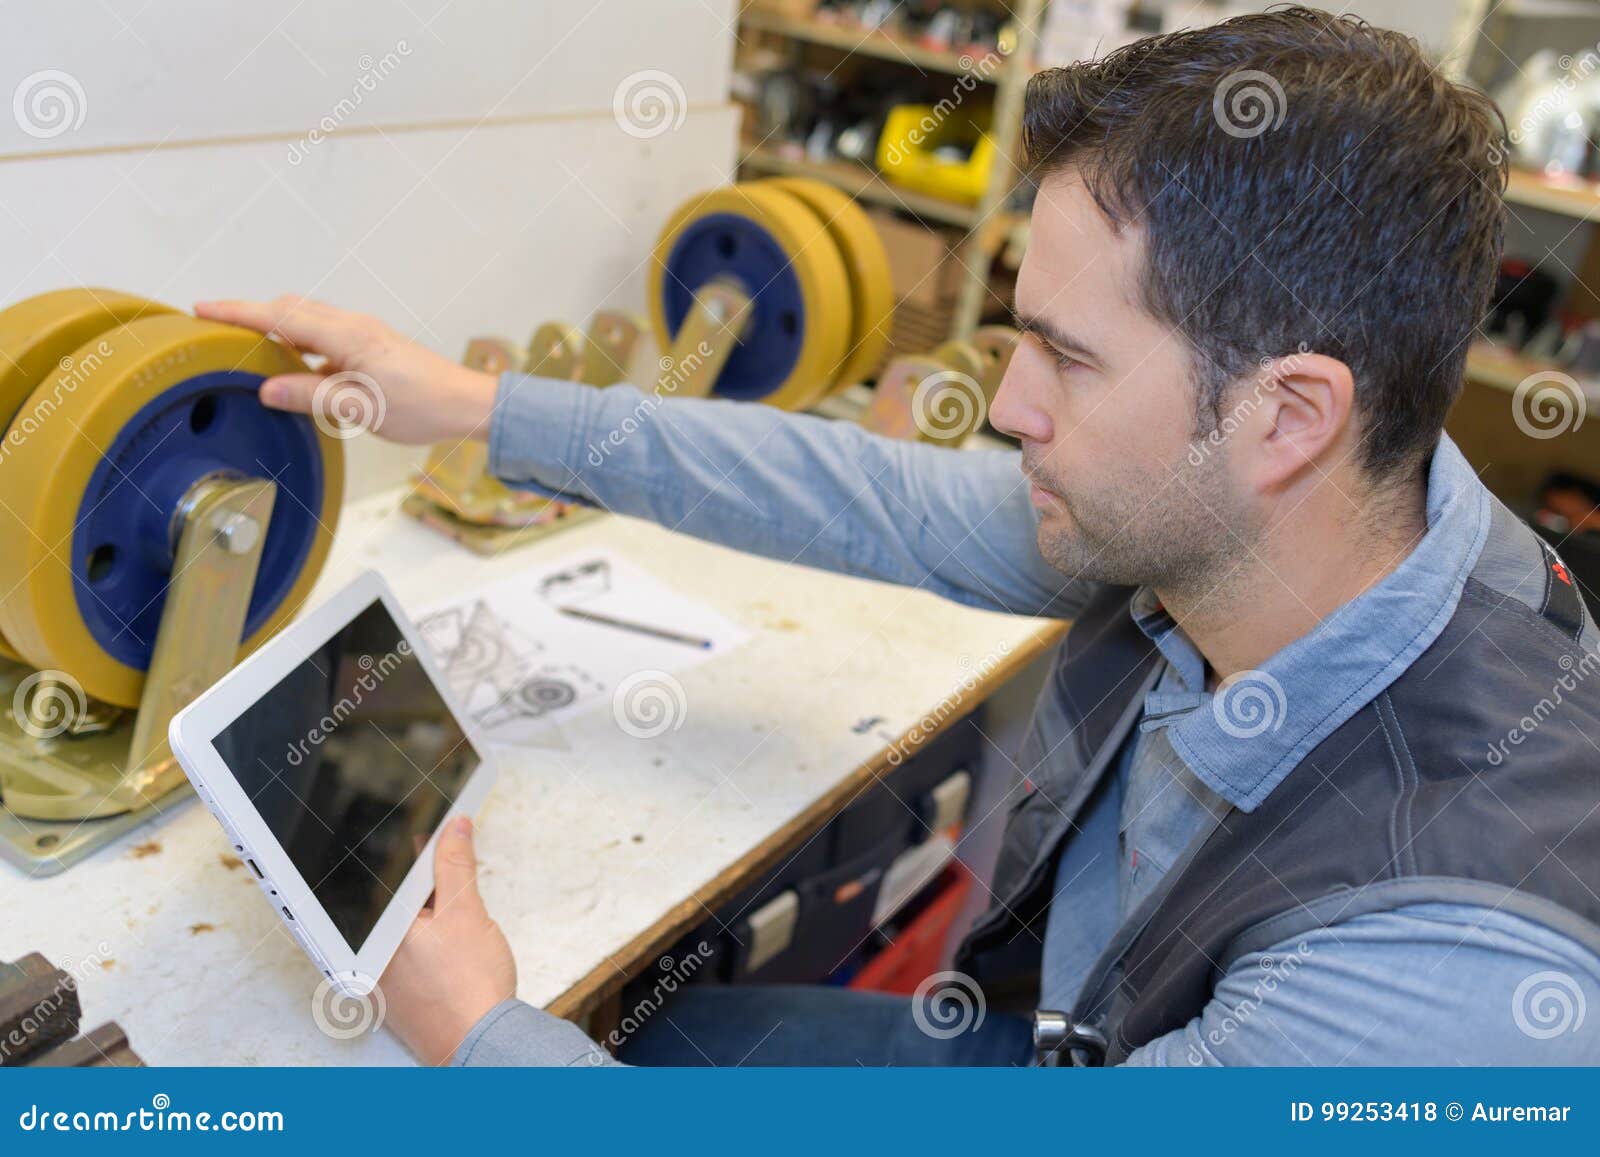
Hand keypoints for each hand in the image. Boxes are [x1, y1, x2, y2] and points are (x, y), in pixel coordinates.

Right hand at [194, 296, 496, 444]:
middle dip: (252, 316)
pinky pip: (324, 340)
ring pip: (308, 325)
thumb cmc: (422, 405)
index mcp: (347, 335)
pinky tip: (294, 370)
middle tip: (215, 327)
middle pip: (291, 312)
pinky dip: (301, 347)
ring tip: (247, 349)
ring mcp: (363, 336)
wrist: (465, 404)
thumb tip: (265, 389)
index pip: (280, 317)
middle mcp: (352, 327)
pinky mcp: (371, 349)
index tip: (201, 308)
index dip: (238, 313)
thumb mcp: (361, 408)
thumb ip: (311, 396)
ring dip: (277, 332)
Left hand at [380, 816, 516, 1065]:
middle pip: (395, 906)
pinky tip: (453, 952)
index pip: (394, 880)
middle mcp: (372, 958)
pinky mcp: (398, 1000)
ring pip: (402, 933)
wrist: (482, 1042)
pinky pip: (407, 959)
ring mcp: (383, 982)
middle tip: (451, 875)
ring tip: (457, 921)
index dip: (419, 855)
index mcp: (378, 933)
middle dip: (424, 888)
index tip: (436, 840)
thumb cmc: (470, 986)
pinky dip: (427, 947)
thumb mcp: (467, 910)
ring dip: (427, 918)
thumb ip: (456, 865)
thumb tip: (454, 829)